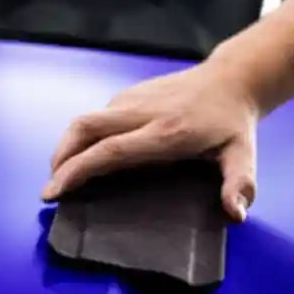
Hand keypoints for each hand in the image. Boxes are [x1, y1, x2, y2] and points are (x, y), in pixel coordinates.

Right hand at [43, 60, 262, 221]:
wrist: (232, 80)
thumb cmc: (234, 124)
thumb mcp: (243, 156)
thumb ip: (239, 184)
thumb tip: (235, 213)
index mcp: (166, 133)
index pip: (111, 150)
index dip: (78, 169)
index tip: (55, 190)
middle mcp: (143, 112)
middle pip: (86, 128)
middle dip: (60, 158)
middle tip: (50, 189)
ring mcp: (134, 99)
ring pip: (86, 120)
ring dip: (66, 147)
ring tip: (60, 176)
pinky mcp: (131, 94)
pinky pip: (97, 116)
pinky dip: (81, 137)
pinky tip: (82, 156)